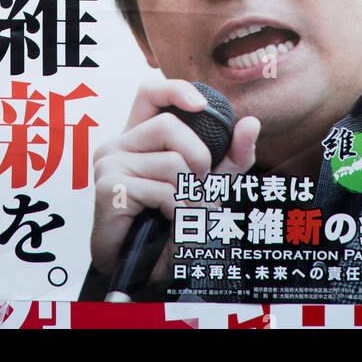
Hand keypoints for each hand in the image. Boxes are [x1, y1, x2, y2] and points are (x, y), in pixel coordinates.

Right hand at [90, 78, 258, 279]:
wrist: (143, 272)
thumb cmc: (169, 225)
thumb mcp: (208, 185)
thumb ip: (230, 156)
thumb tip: (251, 122)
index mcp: (138, 137)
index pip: (150, 92)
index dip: (175, 90)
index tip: (203, 105)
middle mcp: (118, 144)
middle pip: (169, 125)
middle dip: (198, 158)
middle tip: (197, 187)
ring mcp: (109, 164)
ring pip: (171, 161)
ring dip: (190, 194)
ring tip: (181, 214)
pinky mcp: (110, 188)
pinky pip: (163, 190)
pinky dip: (178, 212)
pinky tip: (167, 225)